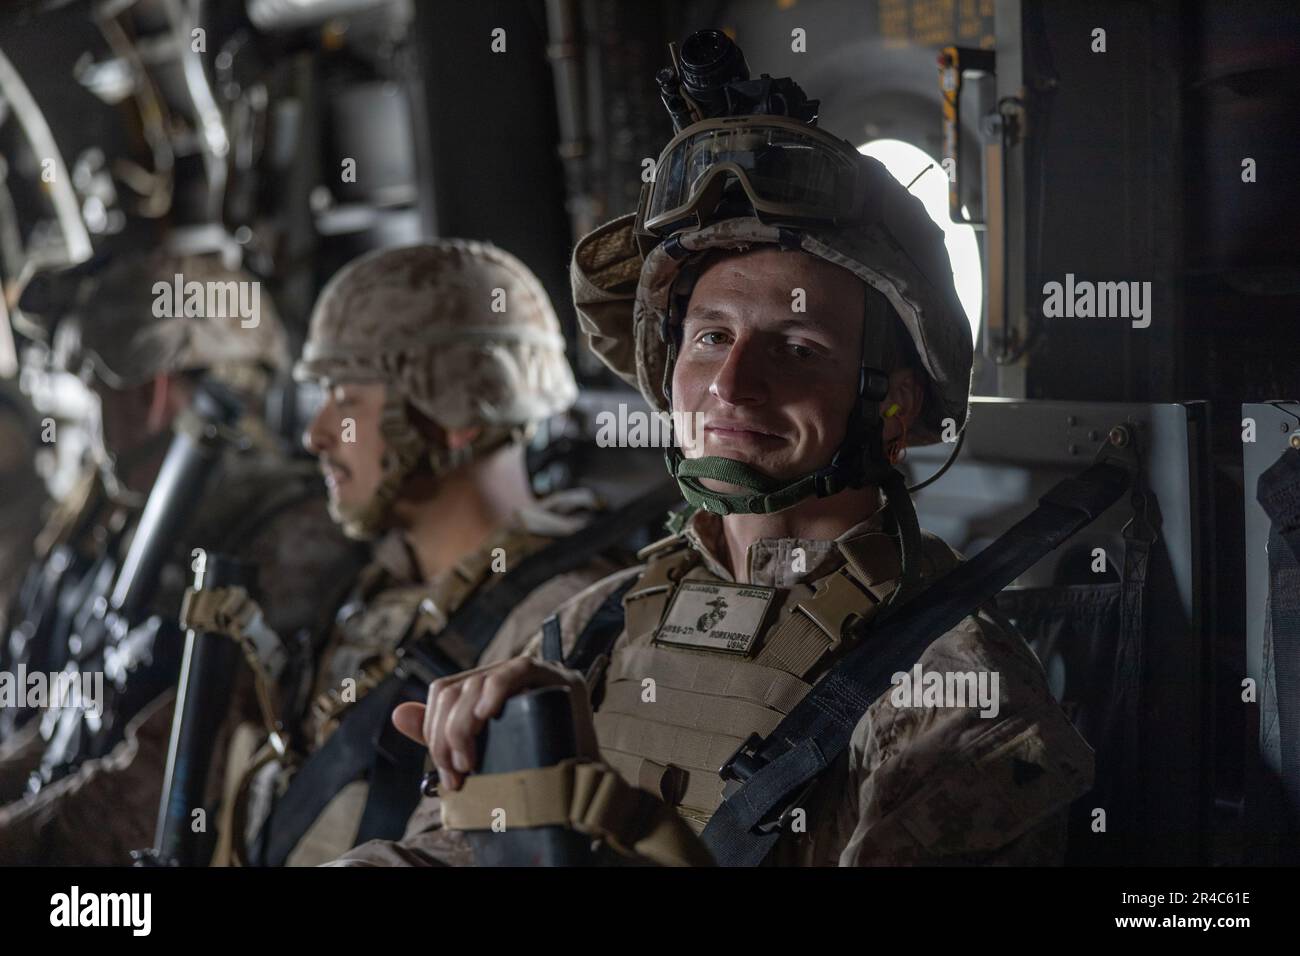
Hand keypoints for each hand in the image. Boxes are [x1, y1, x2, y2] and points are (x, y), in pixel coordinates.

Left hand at [392, 657, 597, 790]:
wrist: (579, 791)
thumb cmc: (531, 771)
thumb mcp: (479, 753)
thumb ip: (441, 733)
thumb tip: (398, 714)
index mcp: (488, 688)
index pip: (445, 692)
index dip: (434, 729)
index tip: (447, 772)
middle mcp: (509, 675)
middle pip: (458, 689)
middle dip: (447, 734)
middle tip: (457, 773)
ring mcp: (536, 674)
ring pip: (481, 682)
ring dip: (464, 725)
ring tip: (470, 762)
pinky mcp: (558, 679)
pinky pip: (519, 669)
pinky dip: (496, 689)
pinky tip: (486, 714)